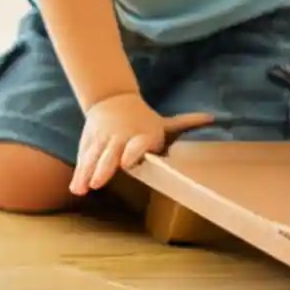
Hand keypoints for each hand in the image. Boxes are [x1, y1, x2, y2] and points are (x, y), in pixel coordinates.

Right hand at [72, 93, 214, 195]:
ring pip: (94, 157)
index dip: (134, 151)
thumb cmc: (144, 119)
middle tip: (99, 183)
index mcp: (142, 134)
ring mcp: (103, 141)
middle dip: (105, 166)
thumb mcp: (165, 122)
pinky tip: (76, 188)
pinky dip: (80, 172)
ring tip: (81, 189)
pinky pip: (84, 159)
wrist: (112, 99)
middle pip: (112, 152)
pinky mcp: (89, 143)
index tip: (128, 163)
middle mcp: (121, 137)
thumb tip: (214, 117)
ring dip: (87, 173)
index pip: (138, 143)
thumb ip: (187, 122)